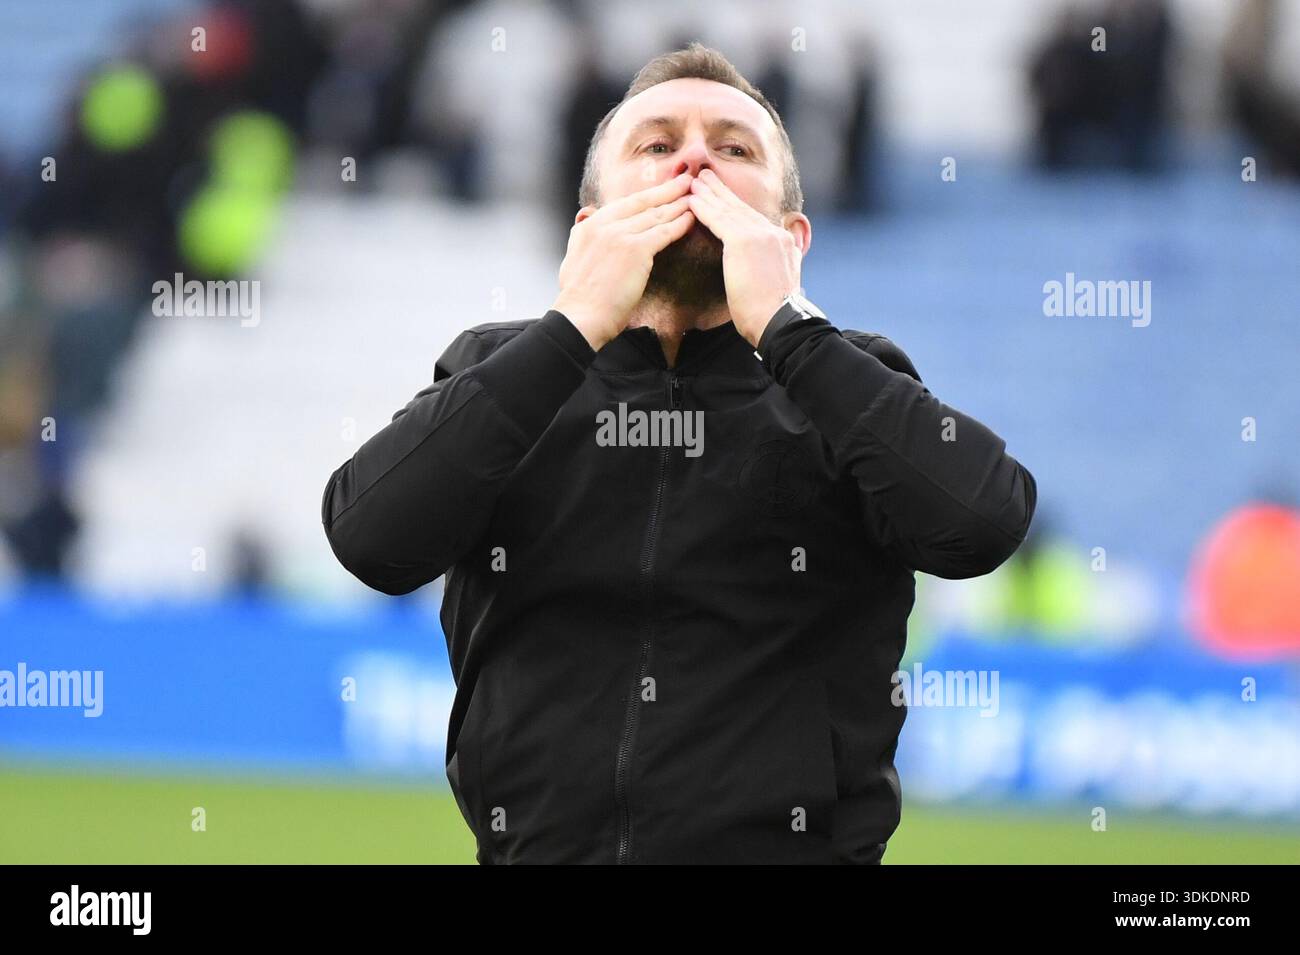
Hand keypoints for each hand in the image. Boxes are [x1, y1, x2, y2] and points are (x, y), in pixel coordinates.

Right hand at [552, 172, 696, 350]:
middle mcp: (604, 224)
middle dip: (669, 190)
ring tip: (697, 195)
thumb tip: (585, 217)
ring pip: (656, 215)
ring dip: (679, 204)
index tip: (663, 187)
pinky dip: (679, 224)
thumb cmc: (578, 296)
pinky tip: (692, 218)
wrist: (580, 317)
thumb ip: (581, 233)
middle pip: (643, 202)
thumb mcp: (572, 255)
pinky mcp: (635, 251)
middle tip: (688, 179)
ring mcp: (620, 235)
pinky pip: (663, 233)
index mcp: (590, 225)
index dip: (648, 194)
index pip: (626, 203)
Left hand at [687, 167, 804, 347]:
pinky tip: (691, 201)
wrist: (780, 322)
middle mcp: (774, 233)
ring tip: (694, 182)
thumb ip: (778, 268)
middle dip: (721, 192)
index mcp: (783, 242)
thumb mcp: (782, 284)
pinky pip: (719, 220)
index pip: (754, 219)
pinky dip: (704, 209)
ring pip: (729, 210)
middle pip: (741, 208)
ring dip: (709, 195)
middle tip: (705, 177)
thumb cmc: (773, 315)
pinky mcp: (744, 242)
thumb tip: (773, 269)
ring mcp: (760, 235)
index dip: (736, 206)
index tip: (723, 196)